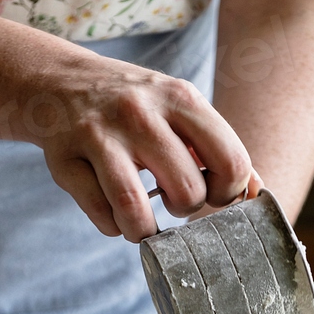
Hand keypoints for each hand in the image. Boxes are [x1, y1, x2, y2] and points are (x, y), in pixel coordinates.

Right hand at [40, 55, 256, 240]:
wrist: (56, 84)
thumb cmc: (134, 107)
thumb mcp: (179, 108)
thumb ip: (218, 147)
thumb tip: (257, 192)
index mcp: (180, 98)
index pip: (230, 161)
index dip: (228, 193)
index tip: (213, 195)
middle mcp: (140, 112)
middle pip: (188, 192)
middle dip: (185, 209)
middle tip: (173, 200)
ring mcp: (99, 136)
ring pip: (135, 211)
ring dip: (144, 230)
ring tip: (143, 223)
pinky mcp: (65, 161)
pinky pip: (102, 217)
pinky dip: (113, 227)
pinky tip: (114, 212)